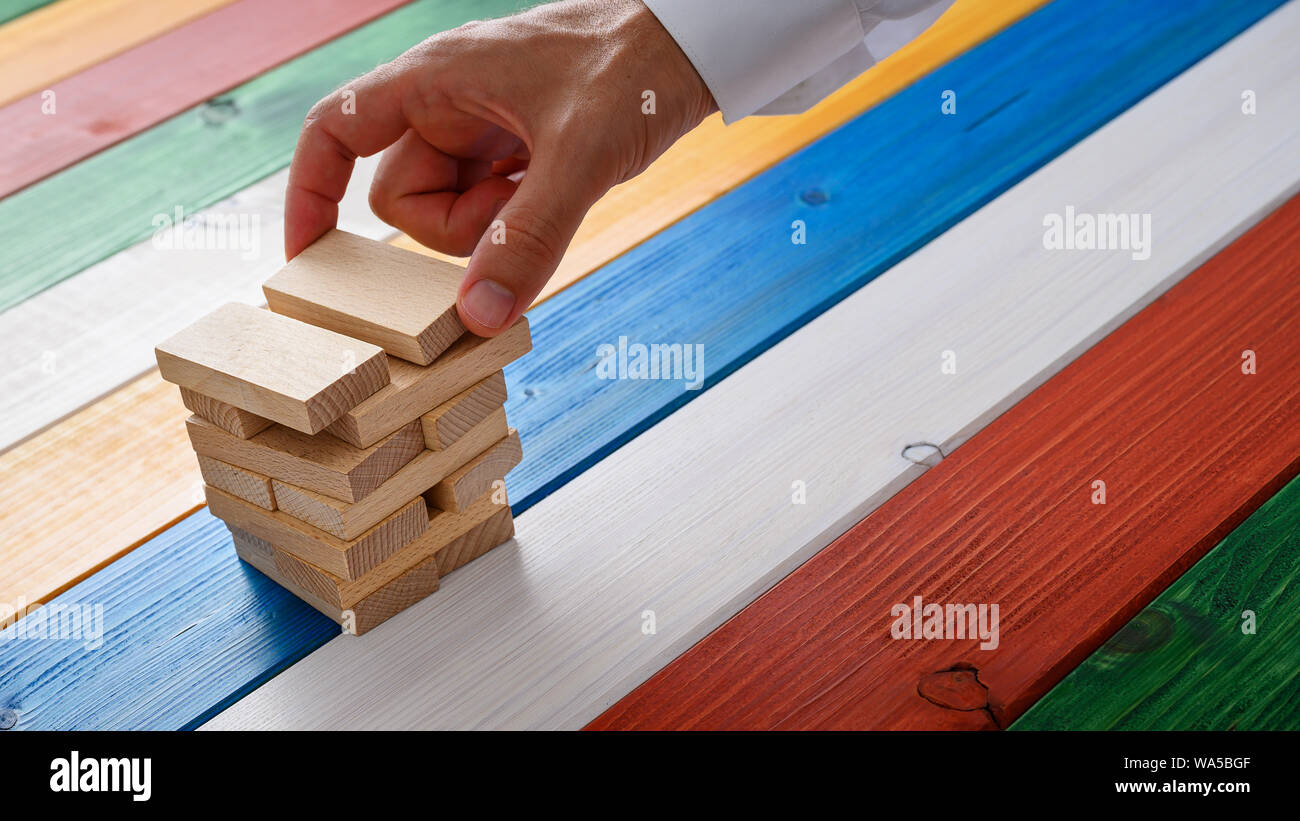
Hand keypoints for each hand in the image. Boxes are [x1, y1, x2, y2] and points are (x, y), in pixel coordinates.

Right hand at [284, 0, 715, 335]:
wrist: (690, 48)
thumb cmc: (630, 73)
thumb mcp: (579, 160)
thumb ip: (527, 240)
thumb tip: (477, 318)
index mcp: (434, 80)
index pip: (334, 130)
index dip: (309, 191)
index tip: (309, 256)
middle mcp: (446, 103)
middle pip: (401, 198)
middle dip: (453, 228)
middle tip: (518, 207)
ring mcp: (480, 129)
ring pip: (447, 211)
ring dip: (491, 226)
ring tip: (550, 190)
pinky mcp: (513, 150)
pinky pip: (488, 209)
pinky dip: (514, 221)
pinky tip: (558, 192)